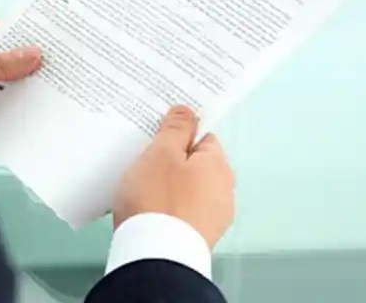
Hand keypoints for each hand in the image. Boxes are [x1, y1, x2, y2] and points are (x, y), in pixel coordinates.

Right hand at [113, 106, 235, 249]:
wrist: (155, 255)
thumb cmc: (157, 199)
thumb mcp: (161, 153)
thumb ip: (176, 129)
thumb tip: (187, 110)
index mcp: (218, 165)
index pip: (202, 137)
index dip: (178, 134)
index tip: (156, 136)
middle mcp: (224, 190)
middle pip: (196, 164)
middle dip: (172, 161)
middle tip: (143, 161)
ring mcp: (214, 217)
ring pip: (189, 189)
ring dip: (170, 186)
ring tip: (141, 188)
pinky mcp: (199, 236)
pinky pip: (184, 211)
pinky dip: (169, 208)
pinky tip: (149, 210)